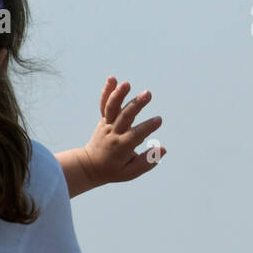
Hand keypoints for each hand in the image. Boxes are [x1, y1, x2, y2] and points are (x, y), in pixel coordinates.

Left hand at [60, 77, 164, 195]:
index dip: (147, 127)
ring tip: (127, 83)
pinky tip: (113, 79)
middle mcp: (113, 133)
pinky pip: (104, 104)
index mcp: (121, 147)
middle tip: (148, 94)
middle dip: (136, 104)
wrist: (89, 166)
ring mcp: (107, 124)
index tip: (159, 119)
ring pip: (112, 108)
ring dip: (119, 95)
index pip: (136, 135)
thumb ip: (147, 162)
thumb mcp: (130, 173)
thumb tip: (163, 149)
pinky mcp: (103, 119)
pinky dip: (107, 92)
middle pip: (124, 116)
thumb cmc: (113, 170)